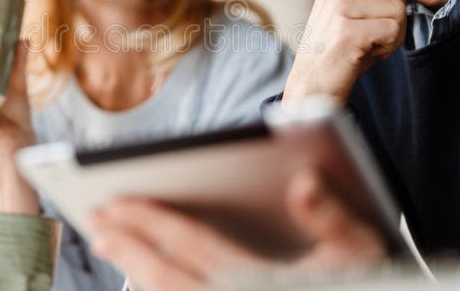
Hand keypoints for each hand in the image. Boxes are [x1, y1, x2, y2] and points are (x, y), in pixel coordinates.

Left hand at [89, 167, 385, 290]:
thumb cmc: (364, 283)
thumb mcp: (362, 250)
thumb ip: (332, 215)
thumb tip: (302, 180)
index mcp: (262, 281)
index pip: (194, 247)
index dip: (151, 222)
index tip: (113, 202)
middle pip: (168, 277)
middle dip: (129, 246)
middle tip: (95, 222)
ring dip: (135, 270)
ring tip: (109, 245)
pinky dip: (158, 289)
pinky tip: (146, 277)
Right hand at [284, 0, 437, 103]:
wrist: (313, 85)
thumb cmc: (338, 51)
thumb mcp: (352, 14)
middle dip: (399, 17)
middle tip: (381, 38)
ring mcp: (339, 8)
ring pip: (398, 10)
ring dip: (394, 35)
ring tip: (372, 47)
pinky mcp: (347, 30)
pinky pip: (392, 29)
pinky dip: (389, 46)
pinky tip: (369, 54)